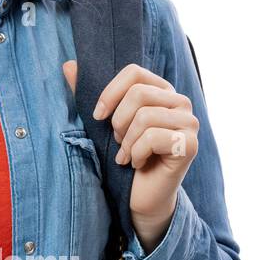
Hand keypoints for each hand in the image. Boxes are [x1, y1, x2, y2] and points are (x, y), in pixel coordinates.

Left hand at [63, 60, 199, 251]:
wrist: (140, 194)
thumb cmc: (122, 154)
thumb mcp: (102, 122)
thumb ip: (87, 93)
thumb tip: (68, 65)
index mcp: (161, 90)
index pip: (134, 72)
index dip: (110, 92)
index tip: (97, 116)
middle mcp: (181, 102)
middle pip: (139, 93)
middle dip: (118, 121)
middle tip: (118, 141)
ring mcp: (190, 123)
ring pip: (145, 116)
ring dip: (126, 141)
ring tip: (127, 154)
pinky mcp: (190, 145)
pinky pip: (152, 138)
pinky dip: (136, 153)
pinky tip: (137, 164)